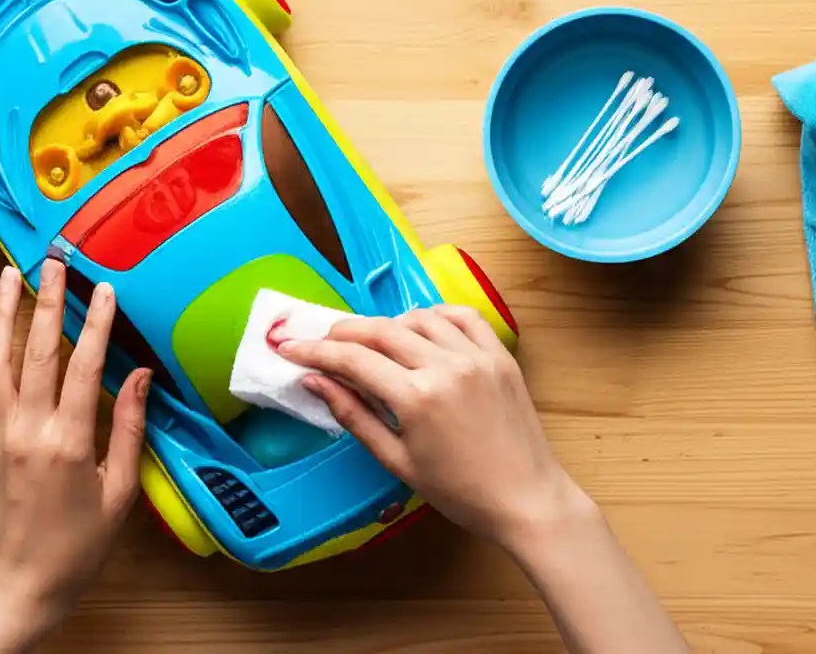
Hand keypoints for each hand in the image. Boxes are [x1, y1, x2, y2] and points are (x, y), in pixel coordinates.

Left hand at [0, 261, 150, 652]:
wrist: (19, 580)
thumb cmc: (77, 545)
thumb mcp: (120, 492)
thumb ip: (131, 429)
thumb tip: (142, 376)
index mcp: (67, 442)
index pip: (83, 367)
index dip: (96, 324)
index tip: (104, 289)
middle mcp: (28, 428)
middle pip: (38, 350)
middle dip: (47, 301)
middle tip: (55, 261)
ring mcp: (2, 430)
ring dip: (5, 312)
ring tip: (11, 275)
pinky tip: (2, 323)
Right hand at [278, 305, 588, 551]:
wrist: (526, 499)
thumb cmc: (458, 491)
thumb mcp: (396, 460)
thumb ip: (354, 415)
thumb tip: (314, 381)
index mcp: (417, 397)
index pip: (353, 360)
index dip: (315, 351)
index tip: (289, 348)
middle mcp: (446, 366)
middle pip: (381, 331)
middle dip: (343, 332)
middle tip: (321, 341)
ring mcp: (477, 356)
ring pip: (419, 318)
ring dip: (388, 324)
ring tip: (372, 343)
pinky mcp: (500, 356)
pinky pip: (463, 317)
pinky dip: (435, 316)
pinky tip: (421, 329)